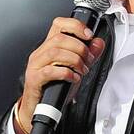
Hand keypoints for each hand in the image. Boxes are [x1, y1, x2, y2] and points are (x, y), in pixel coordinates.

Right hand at [14, 18, 105, 133]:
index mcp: (49, 47)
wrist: (39, 108)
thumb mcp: (75, 69)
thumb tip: (98, 43)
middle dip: (80, 48)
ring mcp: (35, 65)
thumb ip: (87, 56)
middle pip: (60, 39)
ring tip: (82, 70)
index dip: (75, 26)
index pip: (59, 24)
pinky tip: (74, 78)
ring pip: (55, 52)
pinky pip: (50, 71)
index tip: (89, 35)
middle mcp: (40, 53)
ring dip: (74, 60)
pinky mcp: (34, 79)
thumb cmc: (54, 88)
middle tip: (88, 60)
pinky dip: (66, 73)